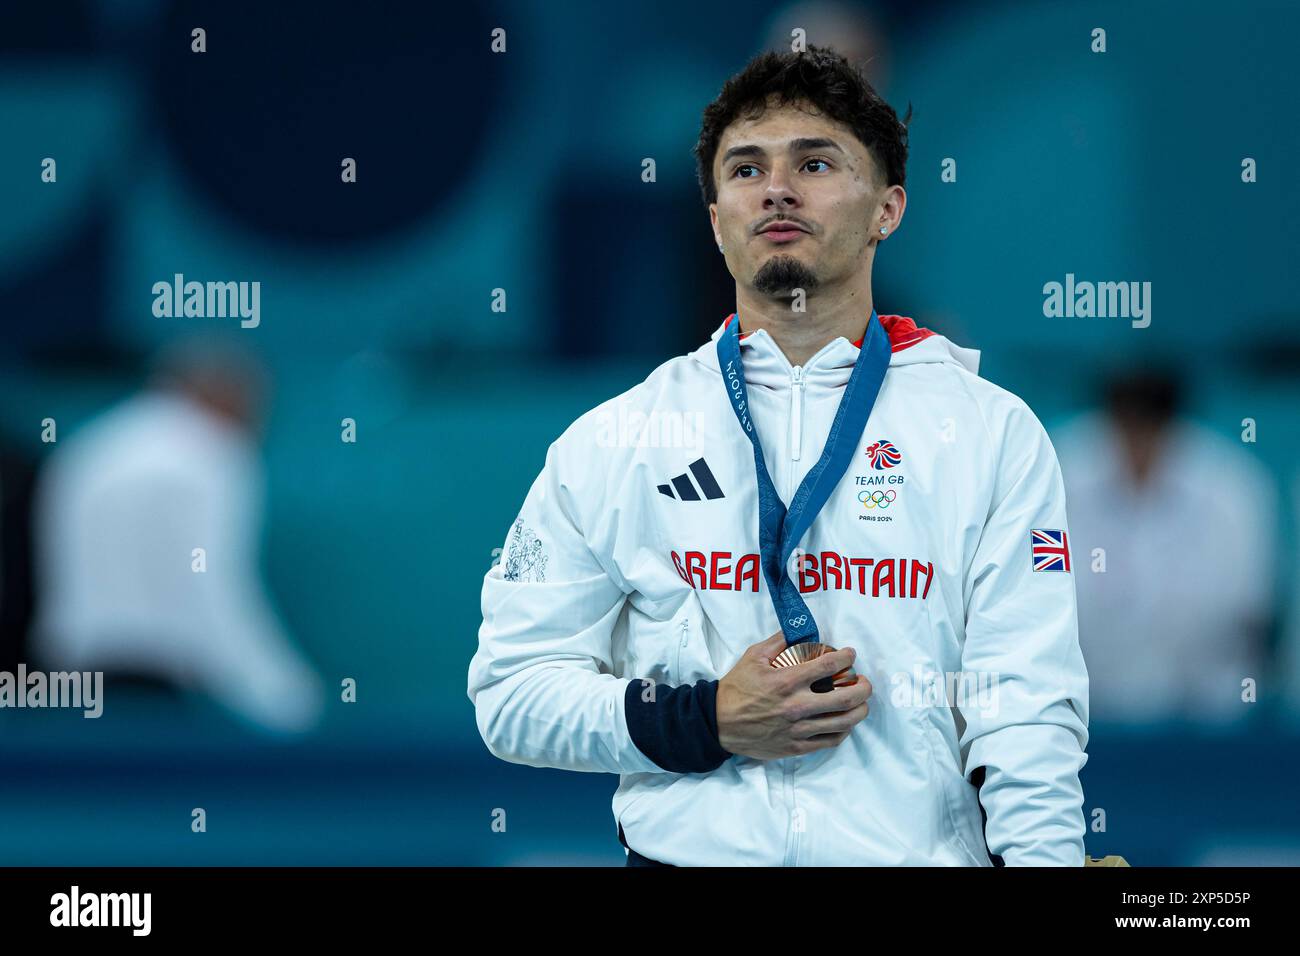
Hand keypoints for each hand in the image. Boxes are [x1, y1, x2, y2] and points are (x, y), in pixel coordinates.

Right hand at [715, 631, 872, 759]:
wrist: (719, 723)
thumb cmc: (736, 688)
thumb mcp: (753, 657)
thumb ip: (778, 642)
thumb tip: (799, 631)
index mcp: (786, 681)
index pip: (828, 666)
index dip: (846, 657)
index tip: (850, 654)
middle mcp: (796, 706)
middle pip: (846, 697)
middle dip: (863, 687)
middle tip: (864, 680)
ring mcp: (798, 729)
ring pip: (843, 722)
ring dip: (860, 710)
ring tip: (862, 703)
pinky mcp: (797, 747)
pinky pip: (830, 741)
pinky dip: (843, 731)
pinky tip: (845, 722)